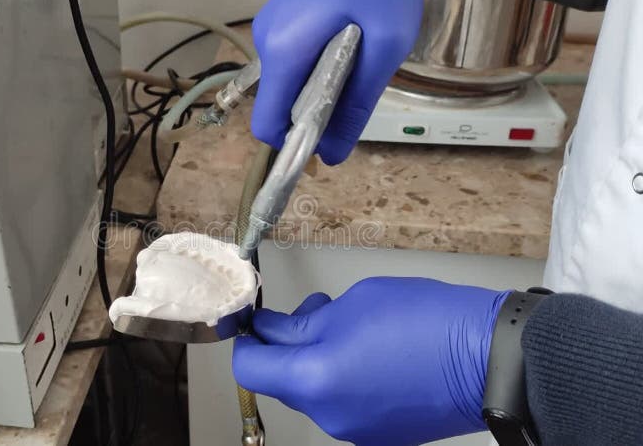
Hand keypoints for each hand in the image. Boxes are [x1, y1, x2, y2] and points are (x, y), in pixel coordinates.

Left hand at [233, 277, 509, 445]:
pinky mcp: (379, 434)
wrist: (490, 357)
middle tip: (313, 310)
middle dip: (288, 345)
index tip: (254, 321)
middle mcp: (328, 416)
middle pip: (283, 381)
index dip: (247, 341)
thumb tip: (272, 331)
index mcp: (314, 381)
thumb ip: (301, 324)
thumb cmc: (426, 321)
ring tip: (351, 325)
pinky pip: (343, 403)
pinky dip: (342, 377)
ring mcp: (355, 431)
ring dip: (317, 359)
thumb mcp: (352, 305)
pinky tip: (371, 351)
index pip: (250, 368)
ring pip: (314, 391)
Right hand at [251, 0, 423, 164]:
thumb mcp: (385, 47)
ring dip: (319, 87)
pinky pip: (293, 60)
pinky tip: (348, 43)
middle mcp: (268, 42)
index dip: (292, 146)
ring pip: (288, 83)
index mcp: (285, 51)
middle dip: (314, 113)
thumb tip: (334, 155)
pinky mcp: (281, 19)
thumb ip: (358, 105)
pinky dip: (317, 67)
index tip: (322, 148)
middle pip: (279, 105)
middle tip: (358, 88)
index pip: (267, 125)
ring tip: (358, 57)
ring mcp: (271, 27)